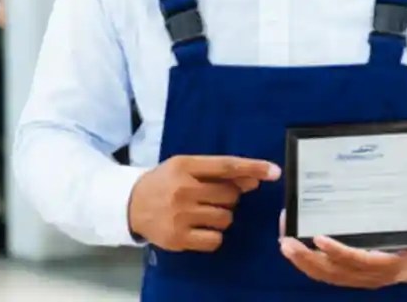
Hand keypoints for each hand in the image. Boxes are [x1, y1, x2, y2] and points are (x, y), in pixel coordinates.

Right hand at [129, 155, 280, 251]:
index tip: (274, 171)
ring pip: (226, 219)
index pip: (226, 166)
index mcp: (184, 166)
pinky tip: (199, 228)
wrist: (131, 205)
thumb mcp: (186, 168)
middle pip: (230, 195)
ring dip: (222, 217)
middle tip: (211, 197)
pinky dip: (213, 235)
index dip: (252, 168)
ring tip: (202, 213)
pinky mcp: (179, 238)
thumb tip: (253, 180)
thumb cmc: (165, 183)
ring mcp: (180, 215)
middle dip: (229, 197)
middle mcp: (183, 189)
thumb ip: (218, 173)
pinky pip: (215, 240)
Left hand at [278, 207, 406, 288]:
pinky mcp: (352, 274)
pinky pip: (328, 273)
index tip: (320, 239)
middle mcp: (374, 275)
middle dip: (310, 260)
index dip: (341, 253)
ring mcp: (362, 277)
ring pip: (328, 276)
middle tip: (287, 242)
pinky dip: (309, 263)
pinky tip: (293, 249)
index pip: (363, 261)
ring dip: (304, 262)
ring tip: (285, 244)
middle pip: (337, 273)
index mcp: (393, 264)